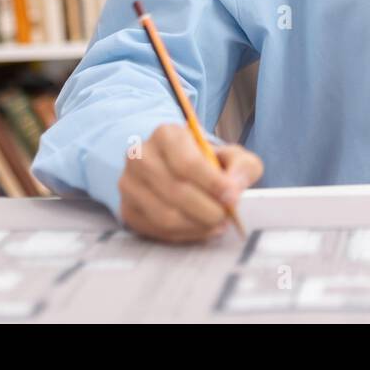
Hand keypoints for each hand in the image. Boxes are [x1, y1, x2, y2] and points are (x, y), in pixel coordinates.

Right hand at [119, 124, 263, 242]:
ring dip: (197, 224)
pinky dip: (185, 234)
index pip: (186, 162)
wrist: (178, 171)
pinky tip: (201, 228)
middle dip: (207, 208)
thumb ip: (242, 167)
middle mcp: (140, 156)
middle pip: (175, 191)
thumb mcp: (232, 156)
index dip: (212, 183)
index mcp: (166, 135)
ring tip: (218, 223)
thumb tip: (234, 188)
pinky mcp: (127, 209)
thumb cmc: (207, 163)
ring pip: (165, 215)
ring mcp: (129, 184)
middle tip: (226, 216)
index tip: (232, 197)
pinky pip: (157, 230)